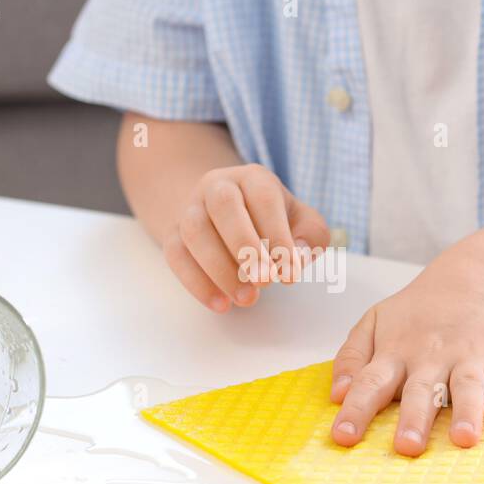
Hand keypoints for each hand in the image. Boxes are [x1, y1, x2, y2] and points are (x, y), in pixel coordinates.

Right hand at [163, 163, 330, 311]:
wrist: (224, 215)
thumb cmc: (271, 221)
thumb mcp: (300, 221)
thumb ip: (310, 235)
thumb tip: (298, 256)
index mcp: (253, 178)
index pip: (264, 198)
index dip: (277, 235)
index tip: (290, 273)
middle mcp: (217, 186)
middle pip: (223, 205)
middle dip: (244, 245)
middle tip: (265, 282)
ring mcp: (190, 209)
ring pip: (195, 231)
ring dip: (220, 268)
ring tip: (247, 299)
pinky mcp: (173, 235)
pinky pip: (176, 255)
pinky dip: (196, 283)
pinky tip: (222, 305)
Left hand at [329, 250, 483, 455]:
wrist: (470, 279)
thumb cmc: (417, 314)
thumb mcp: (374, 323)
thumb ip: (352, 357)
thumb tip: (337, 394)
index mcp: (397, 352)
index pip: (371, 383)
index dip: (356, 409)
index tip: (343, 436)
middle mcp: (432, 356)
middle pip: (421, 390)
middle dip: (414, 418)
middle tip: (407, 447)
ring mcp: (471, 355)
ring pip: (468, 386)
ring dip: (468, 412)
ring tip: (465, 439)